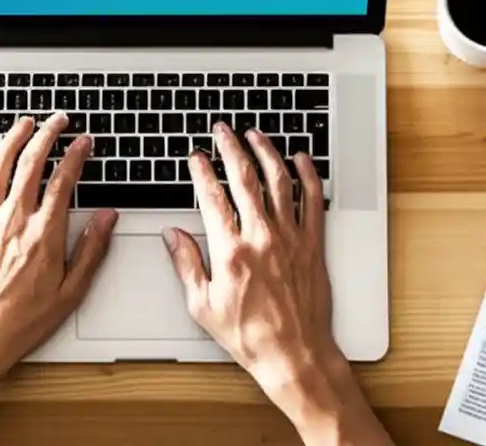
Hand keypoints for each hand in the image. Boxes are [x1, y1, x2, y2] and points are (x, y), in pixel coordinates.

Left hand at [0, 114, 117, 444]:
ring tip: (26, 123)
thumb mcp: (71, 291)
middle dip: (48, 135)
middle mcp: (13, 220)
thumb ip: (91, 249)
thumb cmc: (22, 320)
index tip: (84, 142)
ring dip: (13, 138)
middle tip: (59, 121)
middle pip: (31, 163)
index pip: (63, 181)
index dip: (76, 156)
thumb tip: (108, 217)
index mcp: (43, 234)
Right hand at [163, 124, 391, 445]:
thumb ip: (186, 264)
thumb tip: (172, 235)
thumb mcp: (202, 305)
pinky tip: (301, 159)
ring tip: (255, 135)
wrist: (293, 353)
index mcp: (231, 251)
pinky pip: (313, 200)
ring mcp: (290, 238)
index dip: (202, 171)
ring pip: (279, 181)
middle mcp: (262, 237)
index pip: (212, 197)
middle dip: (231, 148)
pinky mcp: (312, 244)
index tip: (196, 157)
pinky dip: (308, 175)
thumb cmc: (249, 335)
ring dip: (266, 152)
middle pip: (245, 178)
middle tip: (223, 130)